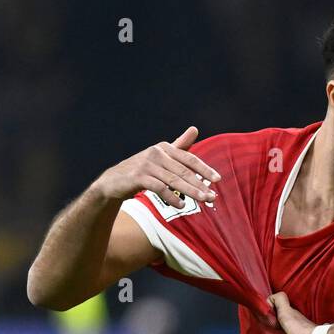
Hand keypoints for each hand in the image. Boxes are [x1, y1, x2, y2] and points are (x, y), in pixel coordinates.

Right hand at [94, 127, 219, 209]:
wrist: (115, 181)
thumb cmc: (143, 170)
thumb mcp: (162, 157)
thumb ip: (179, 145)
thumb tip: (195, 128)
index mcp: (164, 148)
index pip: (189, 158)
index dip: (204, 168)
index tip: (218, 179)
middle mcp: (156, 153)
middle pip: (183, 171)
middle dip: (200, 184)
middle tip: (212, 196)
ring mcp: (147, 164)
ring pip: (173, 180)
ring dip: (190, 191)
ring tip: (203, 200)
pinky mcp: (138, 177)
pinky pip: (159, 188)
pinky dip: (171, 197)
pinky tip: (181, 204)